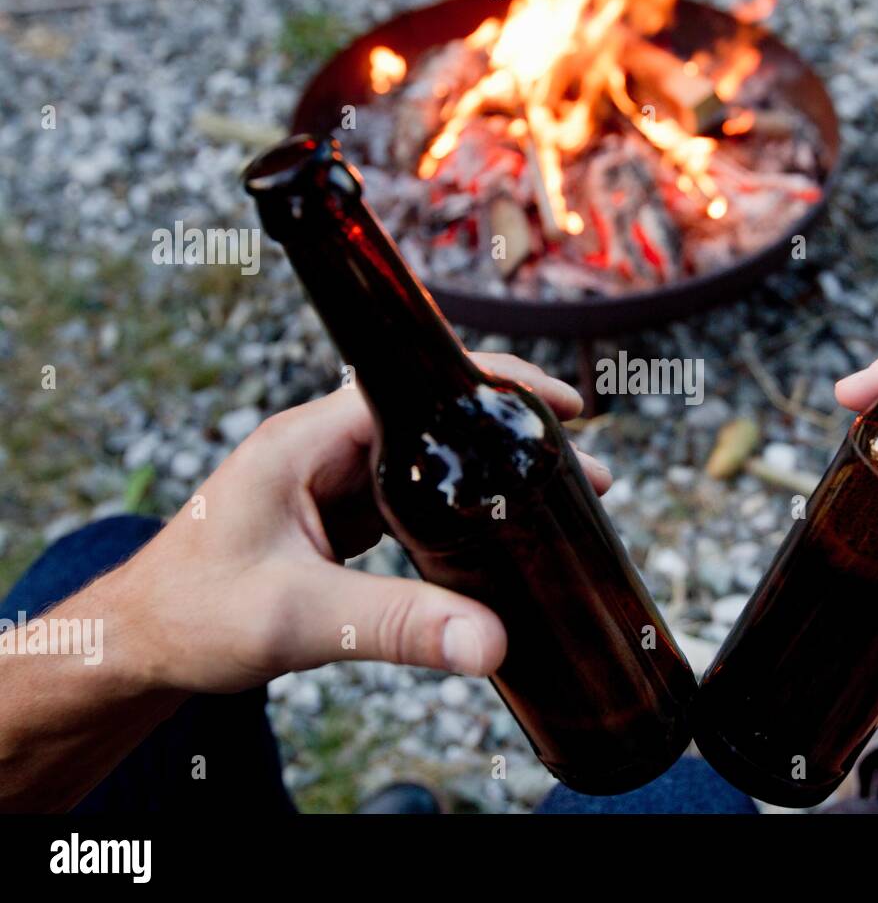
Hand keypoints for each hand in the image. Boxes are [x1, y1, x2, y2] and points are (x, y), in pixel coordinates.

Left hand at [101, 352, 608, 694]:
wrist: (139, 647)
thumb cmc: (192, 615)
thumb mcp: (300, 619)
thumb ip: (395, 627)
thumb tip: (491, 642)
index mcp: (307, 441)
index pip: (413, 382)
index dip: (489, 384)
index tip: (559, 404)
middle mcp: (322, 448)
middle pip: (432, 419)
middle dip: (508, 434)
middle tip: (585, 469)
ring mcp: (330, 481)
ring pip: (428, 461)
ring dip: (487, 475)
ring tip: (559, 501)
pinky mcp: (336, 516)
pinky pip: (411, 500)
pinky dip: (459, 511)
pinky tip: (496, 535)